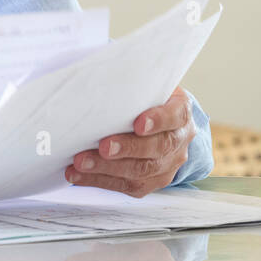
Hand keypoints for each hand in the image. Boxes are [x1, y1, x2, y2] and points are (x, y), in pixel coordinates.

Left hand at [64, 86, 194, 197]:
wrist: (163, 126)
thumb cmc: (148, 101)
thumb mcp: (149, 86)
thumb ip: (133, 83)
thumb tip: (97, 75)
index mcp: (181, 112)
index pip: (176, 115)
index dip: (159, 120)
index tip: (139, 123)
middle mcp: (179, 140)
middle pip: (158, 147)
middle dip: (127, 148)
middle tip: (104, 146)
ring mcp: (168, 165)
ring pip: (141, 171)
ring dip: (107, 168)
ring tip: (81, 162)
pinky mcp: (152, 183)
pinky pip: (126, 185)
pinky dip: (99, 181)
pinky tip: (78, 175)